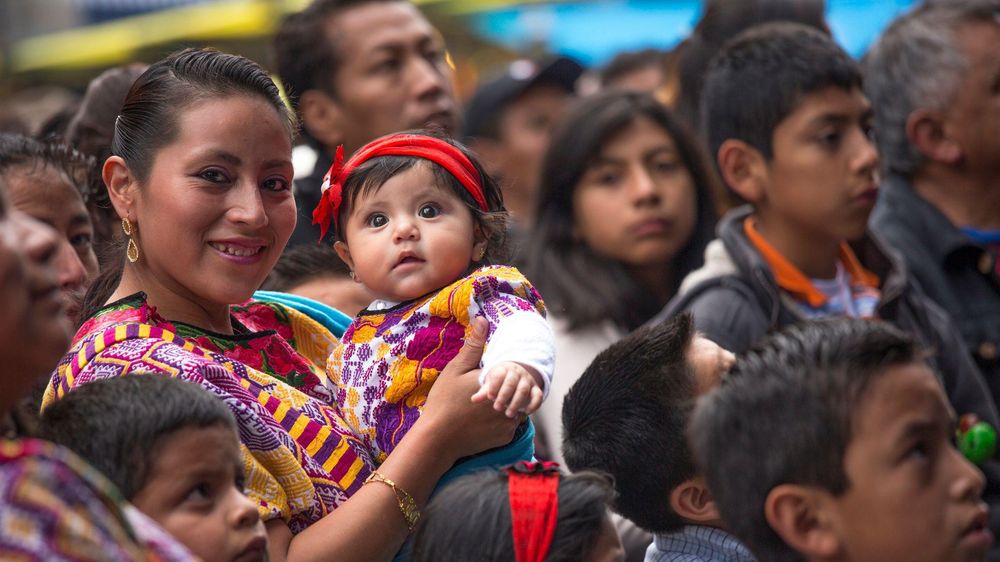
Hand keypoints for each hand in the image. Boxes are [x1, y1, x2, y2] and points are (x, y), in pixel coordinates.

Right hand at [421, 318, 518, 460]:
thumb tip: (483, 319)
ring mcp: (510, 421)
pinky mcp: (506, 437)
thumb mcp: (456, 369)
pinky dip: (502, 423)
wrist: (437, 439)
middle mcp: (509, 400)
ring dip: (508, 405)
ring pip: (518, 408)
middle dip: (507, 389)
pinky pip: (511, 426)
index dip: (501, 373)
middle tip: (484, 395)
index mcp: (498, 381)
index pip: (512, 371)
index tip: (486, 378)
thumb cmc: (444, 401)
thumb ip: (473, 346)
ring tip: (486, 407)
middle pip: (517, 390)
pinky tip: (484, 422)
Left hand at [472, 361, 543, 417]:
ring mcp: (527, 380)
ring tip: (509, 414)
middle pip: (511, 382)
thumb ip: (483, 392)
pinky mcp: (535, 389)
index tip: (489, 397)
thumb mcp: (490, 384)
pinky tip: (526, 412)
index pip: (499, 375)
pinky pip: (538, 395)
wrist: (514, 374)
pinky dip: (534, 404)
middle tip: (497, 408)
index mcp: (503, 369)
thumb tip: (473, 400)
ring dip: (516, 402)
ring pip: (524, 390)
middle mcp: (516, 373)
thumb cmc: (498, 382)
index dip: (494, 386)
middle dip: (504, 396)